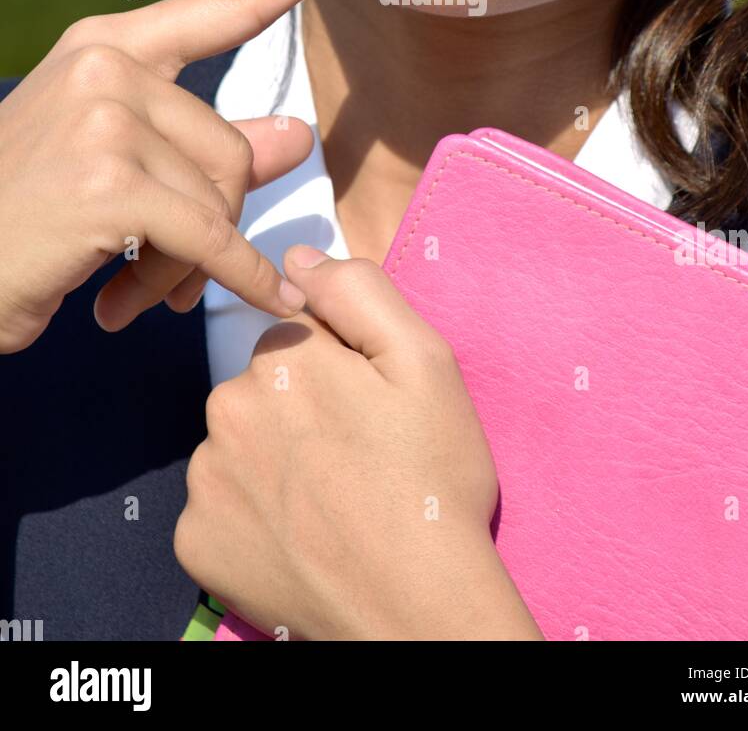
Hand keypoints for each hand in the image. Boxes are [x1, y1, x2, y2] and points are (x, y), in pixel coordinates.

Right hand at [0, 0, 358, 352]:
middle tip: (162, 265)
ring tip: (140, 285)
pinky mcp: (112, 186)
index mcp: (110, 46)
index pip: (223, 5)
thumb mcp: (118, 163)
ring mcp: (106, 120)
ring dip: (196, 263)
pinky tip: (267, 299)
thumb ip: (209, 149)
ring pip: (223, 200)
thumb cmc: (27, 214)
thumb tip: (296, 134)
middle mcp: (108, 66)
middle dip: (213, 220)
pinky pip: (213, 241)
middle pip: (233, 148)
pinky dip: (243, 278)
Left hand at [174, 246, 543, 640]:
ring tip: (330, 502)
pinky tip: (297, 536)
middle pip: (262, 389)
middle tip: (356, 459)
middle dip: (301, 413)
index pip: (297, 337)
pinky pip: (219, 507)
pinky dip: (251, 518)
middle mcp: (229, 408)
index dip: (341, 371)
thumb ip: (359, 291)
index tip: (370, 411)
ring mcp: (206, 479)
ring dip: (272, 463)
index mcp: (284, 359)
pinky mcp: (194, 541)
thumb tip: (297, 258)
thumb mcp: (426, 363)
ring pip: (238, 446)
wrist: (416, 609)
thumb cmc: (432, 482)